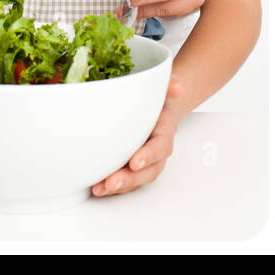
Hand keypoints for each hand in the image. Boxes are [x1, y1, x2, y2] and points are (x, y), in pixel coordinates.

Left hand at [92, 80, 184, 195]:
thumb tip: (176, 87)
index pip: (159, 146)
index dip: (149, 155)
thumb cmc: (157, 101)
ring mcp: (145, 161)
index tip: (135, 162)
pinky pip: (126, 180)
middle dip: (130, 179)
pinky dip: (112, 186)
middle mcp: (156, 151)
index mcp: (164, 132)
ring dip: (119, 186)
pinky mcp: (132, 167)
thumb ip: (167, 86)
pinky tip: (98, 187)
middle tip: (112, 182)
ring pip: (136, 180)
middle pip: (148, 170)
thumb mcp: (162, 88)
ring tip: (101, 188)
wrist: (158, 108)